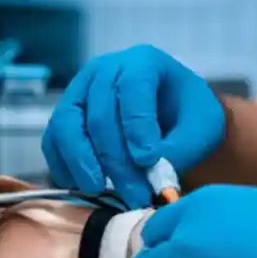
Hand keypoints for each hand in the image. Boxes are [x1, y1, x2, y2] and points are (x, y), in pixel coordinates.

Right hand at [42, 45, 225, 207]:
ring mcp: (80, 90)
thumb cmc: (188, 115)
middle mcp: (105, 70)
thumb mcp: (202, 127)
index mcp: (143, 62)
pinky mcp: (65, 115)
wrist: (171, 113)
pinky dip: (63, 164)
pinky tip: (82, 186)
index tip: (148, 161)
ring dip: (81, 161)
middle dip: (116, 160)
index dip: (137, 126)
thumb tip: (153, 176)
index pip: (132, 89)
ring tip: (98, 190)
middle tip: (135, 195)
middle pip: (100, 114)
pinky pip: (53, 138)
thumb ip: (182, 148)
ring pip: (68, 124)